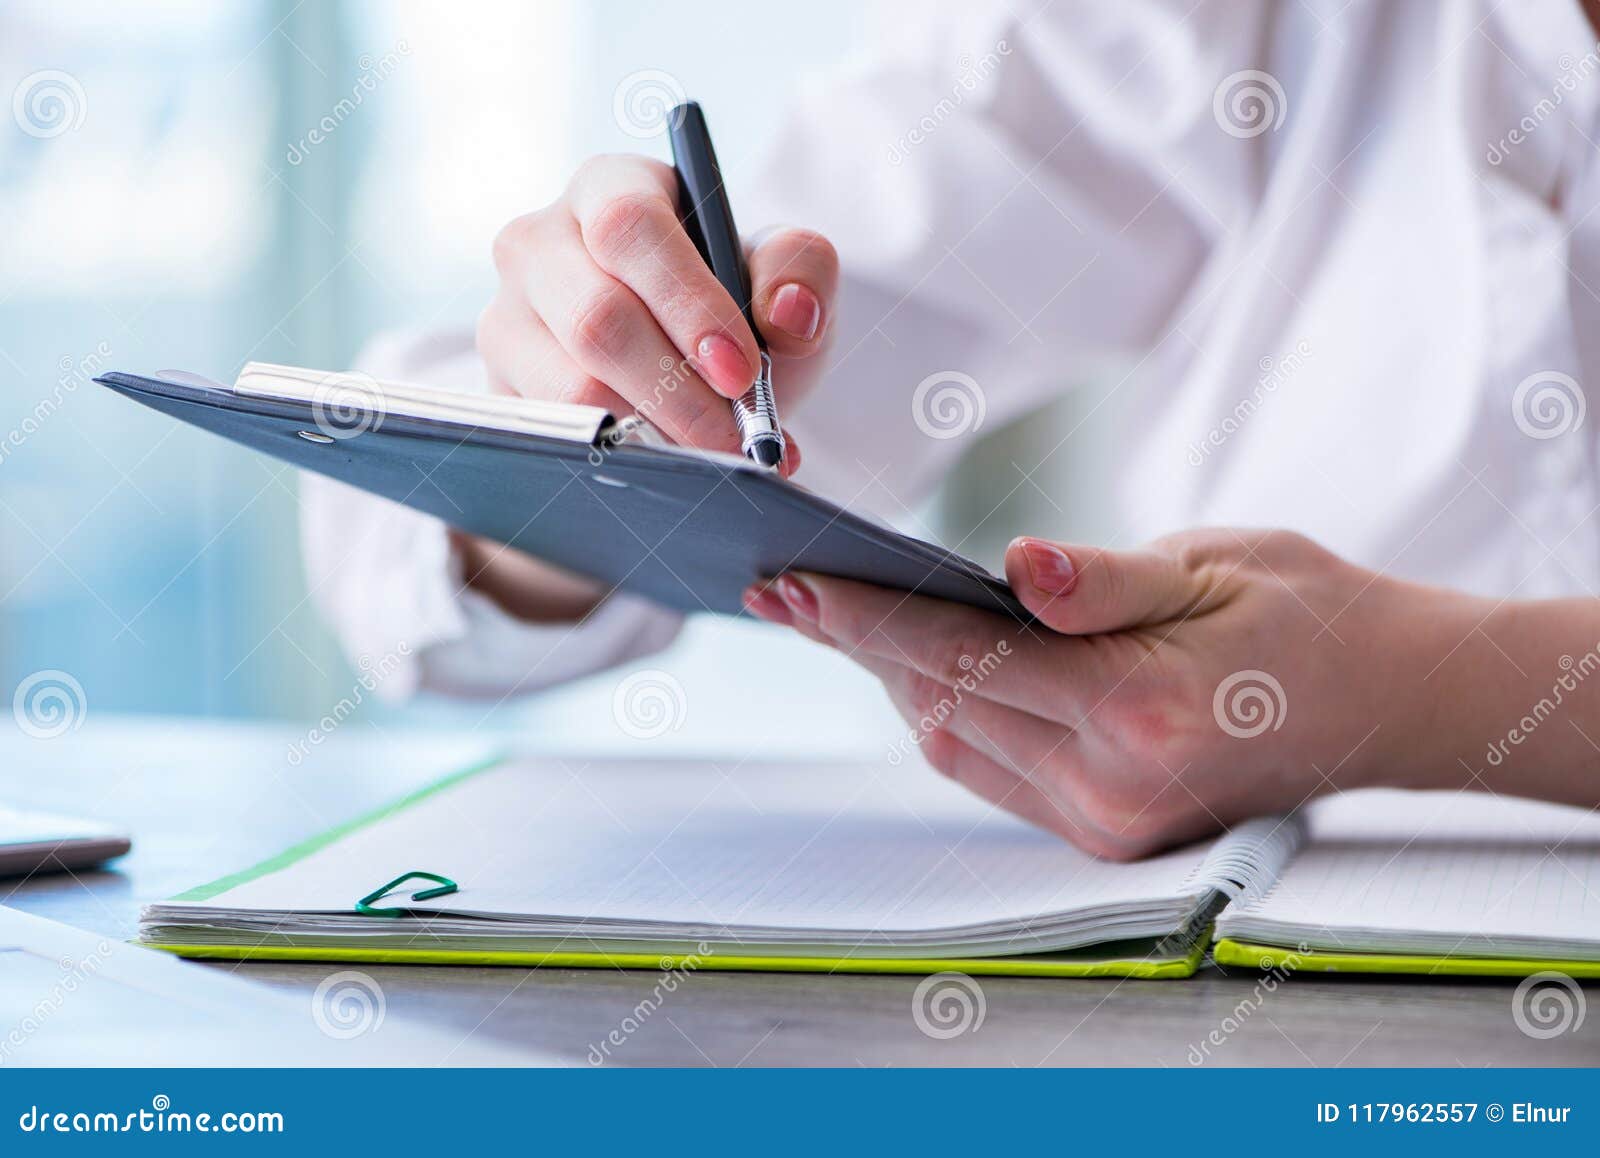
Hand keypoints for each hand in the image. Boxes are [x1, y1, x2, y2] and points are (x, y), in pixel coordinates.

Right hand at [477, 153, 838, 467]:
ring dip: (655, 434)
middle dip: (678, 389)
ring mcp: (508, 318)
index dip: (687, 302)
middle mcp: (540, 243)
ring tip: (716, 458)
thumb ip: (800, 270)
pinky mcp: (499, 390)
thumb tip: (789, 312)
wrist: (697, 375)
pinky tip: (674, 469)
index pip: (629, 226)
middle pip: (595, 316)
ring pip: (570, 388)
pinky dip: (625, 461)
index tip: (742, 370)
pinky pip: (556, 435)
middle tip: (737, 436)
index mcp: (609, 188)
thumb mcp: (780, 279)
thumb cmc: (733, 311)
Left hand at [744, 529, 1480, 858]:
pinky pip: (991, 769)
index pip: (963, 660)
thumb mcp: (1214, 565)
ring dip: (889, 681)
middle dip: (856, 643)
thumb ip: (1101, 579)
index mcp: (1139, 711)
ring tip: (827, 616)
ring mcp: (1109, 822)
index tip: (796, 578)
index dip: (868, 618)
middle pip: (941, 707)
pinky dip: (943, 710)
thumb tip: (1011, 567)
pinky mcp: (1108, 831)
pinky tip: (912, 661)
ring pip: (955, 746)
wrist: (1390, 701)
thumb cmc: (1310, 614)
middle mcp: (1113, 786)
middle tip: (784, 588)